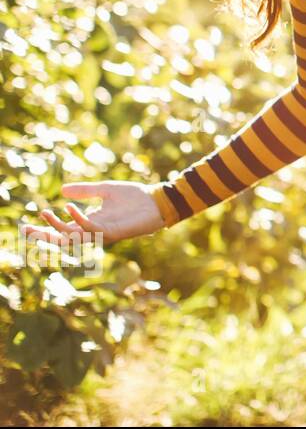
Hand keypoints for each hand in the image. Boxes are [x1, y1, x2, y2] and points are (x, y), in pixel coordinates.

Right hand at [20, 181, 166, 247]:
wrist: (157, 200)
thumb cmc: (135, 197)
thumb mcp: (105, 189)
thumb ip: (85, 190)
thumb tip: (63, 191)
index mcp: (91, 221)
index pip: (64, 228)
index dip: (46, 227)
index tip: (27, 223)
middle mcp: (94, 230)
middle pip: (63, 238)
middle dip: (44, 235)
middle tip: (25, 230)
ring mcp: (103, 233)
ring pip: (74, 236)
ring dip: (58, 226)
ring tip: (46, 213)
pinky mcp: (113, 233)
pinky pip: (91, 229)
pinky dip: (78, 219)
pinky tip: (69, 207)